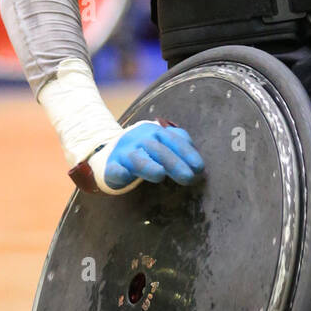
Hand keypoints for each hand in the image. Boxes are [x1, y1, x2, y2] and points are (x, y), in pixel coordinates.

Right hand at [89, 120, 203, 192]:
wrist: (111, 150)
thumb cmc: (145, 148)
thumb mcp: (162, 142)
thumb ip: (180, 144)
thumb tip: (198, 162)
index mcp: (155, 132)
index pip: (174, 140)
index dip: (187, 153)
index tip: (200, 168)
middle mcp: (140, 140)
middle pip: (158, 149)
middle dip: (174, 163)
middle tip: (189, 178)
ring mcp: (124, 152)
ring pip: (136, 158)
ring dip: (148, 165)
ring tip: (160, 175)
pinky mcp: (111, 166)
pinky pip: (113, 169)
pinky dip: (118, 172)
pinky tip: (124, 175)